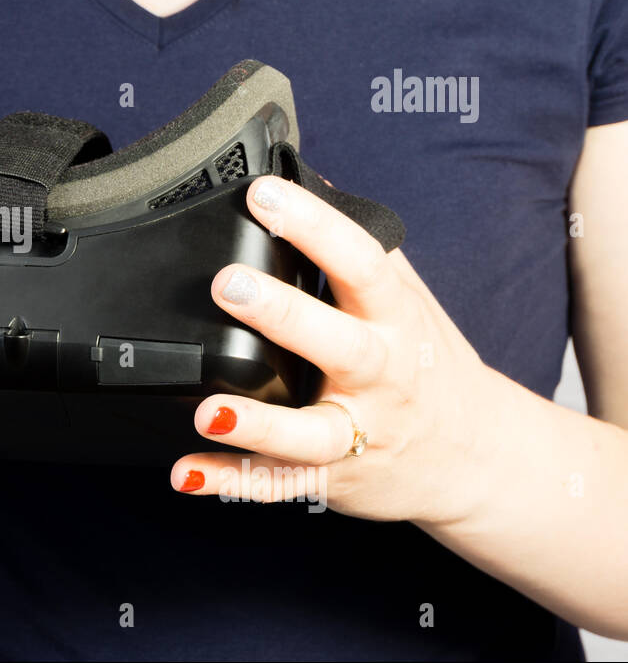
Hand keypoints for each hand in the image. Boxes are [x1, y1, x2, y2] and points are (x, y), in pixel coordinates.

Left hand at [170, 175, 500, 524]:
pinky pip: (277, 484)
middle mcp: (382, 377)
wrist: (475, 456)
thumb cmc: (426, 363)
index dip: (314, 225)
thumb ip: (362, 248)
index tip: (264, 194)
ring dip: (257, 424)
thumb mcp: (408, 300)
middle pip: (339, 345)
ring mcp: (359, 435)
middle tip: (228, 284)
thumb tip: (312, 177)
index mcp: (397, 320)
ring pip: (309, 433)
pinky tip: (186, 473)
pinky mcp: (332, 479)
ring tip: (209, 411)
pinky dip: (230, 482)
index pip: (361, 263)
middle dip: (284, 315)